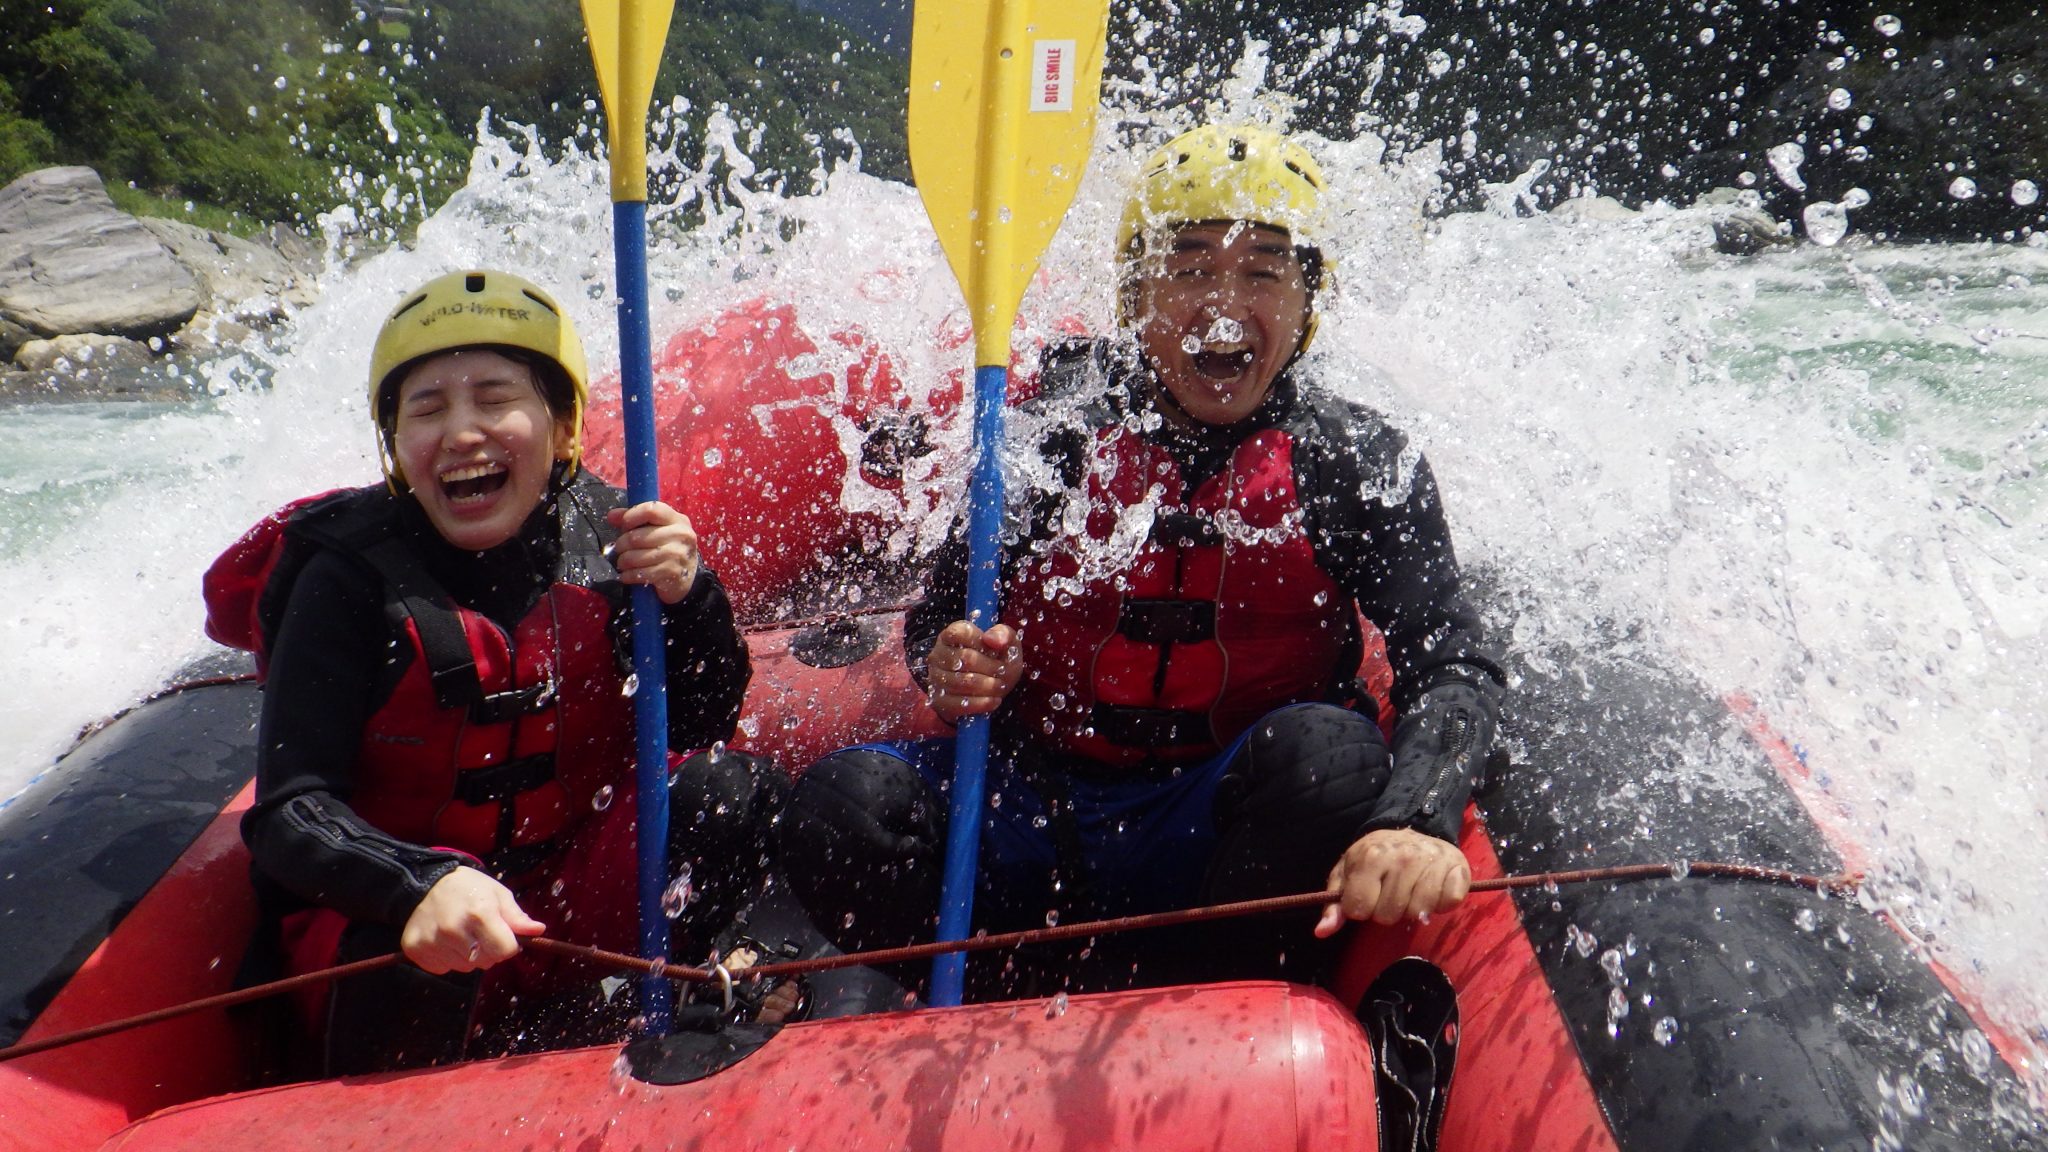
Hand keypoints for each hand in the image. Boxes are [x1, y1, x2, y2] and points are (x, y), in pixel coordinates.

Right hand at [401, 867, 545, 973]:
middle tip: (479, 931)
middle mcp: (454, 929)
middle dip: (489, 950)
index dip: (509, 945)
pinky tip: (444, 939)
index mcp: (479, 912)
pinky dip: (448, 958)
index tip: (504, 935)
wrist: (425, 884)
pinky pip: (444, 968)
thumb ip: (517, 916)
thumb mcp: (497, 894)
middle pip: (486, 962)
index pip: (506, 951)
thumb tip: (538, 930)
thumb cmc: (468, 888)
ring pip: (466, 968)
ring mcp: (432, 941)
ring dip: (468, 956)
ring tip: (460, 933)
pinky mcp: (415, 950)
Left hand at [607, 502, 700, 604]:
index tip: (624, 525)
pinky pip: (640, 574)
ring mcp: (678, 555)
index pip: (651, 510)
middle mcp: (681, 534)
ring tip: (623, 562)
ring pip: (636, 557)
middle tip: (620, 549)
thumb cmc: (666, 548)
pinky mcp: (672, 573)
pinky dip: (628, 575)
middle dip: (622, 544)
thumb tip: (612, 516)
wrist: (686, 577)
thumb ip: (634, 519)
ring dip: (623, 561)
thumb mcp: (655, 529)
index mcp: (677, 519)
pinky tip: (627, 575)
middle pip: (637, 536)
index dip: (631, 516)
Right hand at [925, 620, 1023, 723]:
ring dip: (987, 686)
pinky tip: (994, 701)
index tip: (996, 652)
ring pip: (962, 682)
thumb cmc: (996, 662)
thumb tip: (991, 638)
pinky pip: (959, 703)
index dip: (982, 644)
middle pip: (966, 658)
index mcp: (952, 635)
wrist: (988, 691)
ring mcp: (935, 678)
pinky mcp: (939, 700)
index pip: (959, 633)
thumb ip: (1004, 634)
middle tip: (1003, 674)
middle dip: (990, 668)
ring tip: (999, 687)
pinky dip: (981, 703)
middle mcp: (939, 654)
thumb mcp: (1006, 645)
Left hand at [1314, 828, 1470, 936]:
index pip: (1358, 909)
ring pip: (1418, 913)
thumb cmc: (1376, 857)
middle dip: (1387, 910)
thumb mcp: (1348, 873)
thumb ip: (1334, 904)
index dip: (1360, 908)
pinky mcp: (1458, 869)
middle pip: (1388, 915)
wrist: (1416, 830)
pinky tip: (1434, 887)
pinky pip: (1449, 904)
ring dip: (1414, 909)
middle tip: (1392, 892)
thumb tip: (1322, 932)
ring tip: (1412, 889)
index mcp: (1371, 856)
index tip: (1367, 895)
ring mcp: (1432, 861)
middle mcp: (1402, 857)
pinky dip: (1442, 903)